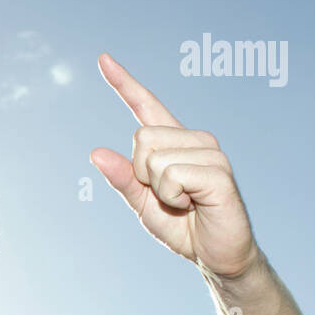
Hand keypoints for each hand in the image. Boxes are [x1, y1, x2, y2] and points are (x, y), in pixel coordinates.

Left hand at [90, 53, 259, 279]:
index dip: (124, 83)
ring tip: (184, 202)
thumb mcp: (141, 203)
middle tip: (168, 196)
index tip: (103, 59)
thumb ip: (122, 179)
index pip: (146, 105)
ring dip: (159, 190)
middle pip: (140, 137)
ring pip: (153, 158)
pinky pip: (172, 176)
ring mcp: (210, 153)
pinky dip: (172, 197)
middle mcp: (194, 139)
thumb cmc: (182, 227)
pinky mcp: (219, 173)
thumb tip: (95, 153)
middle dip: (141, 174)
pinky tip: (193, 205)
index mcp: (173, 143)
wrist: (215, 256)